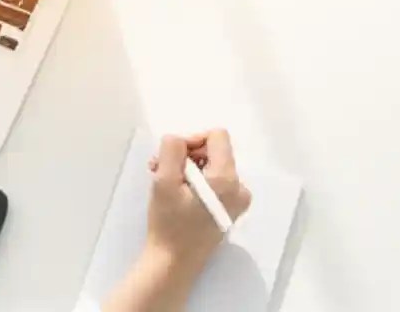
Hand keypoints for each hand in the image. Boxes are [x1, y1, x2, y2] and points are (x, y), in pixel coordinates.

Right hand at [104, 130, 250, 311]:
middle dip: (186, 156)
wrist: (174, 263)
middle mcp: (240, 188)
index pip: (217, 136)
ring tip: (164, 182)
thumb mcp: (164, 181)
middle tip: (160, 168)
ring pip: (212, 166)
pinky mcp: (229, 210)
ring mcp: (237, 201)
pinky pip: (214, 182)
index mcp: (227, 179)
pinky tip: (176, 194)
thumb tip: (178, 139)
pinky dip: (195, 182)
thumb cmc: (169, 224)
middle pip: (214, 151)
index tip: (173, 157)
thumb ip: (172, 150)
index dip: (192, 139)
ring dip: (187, 169)